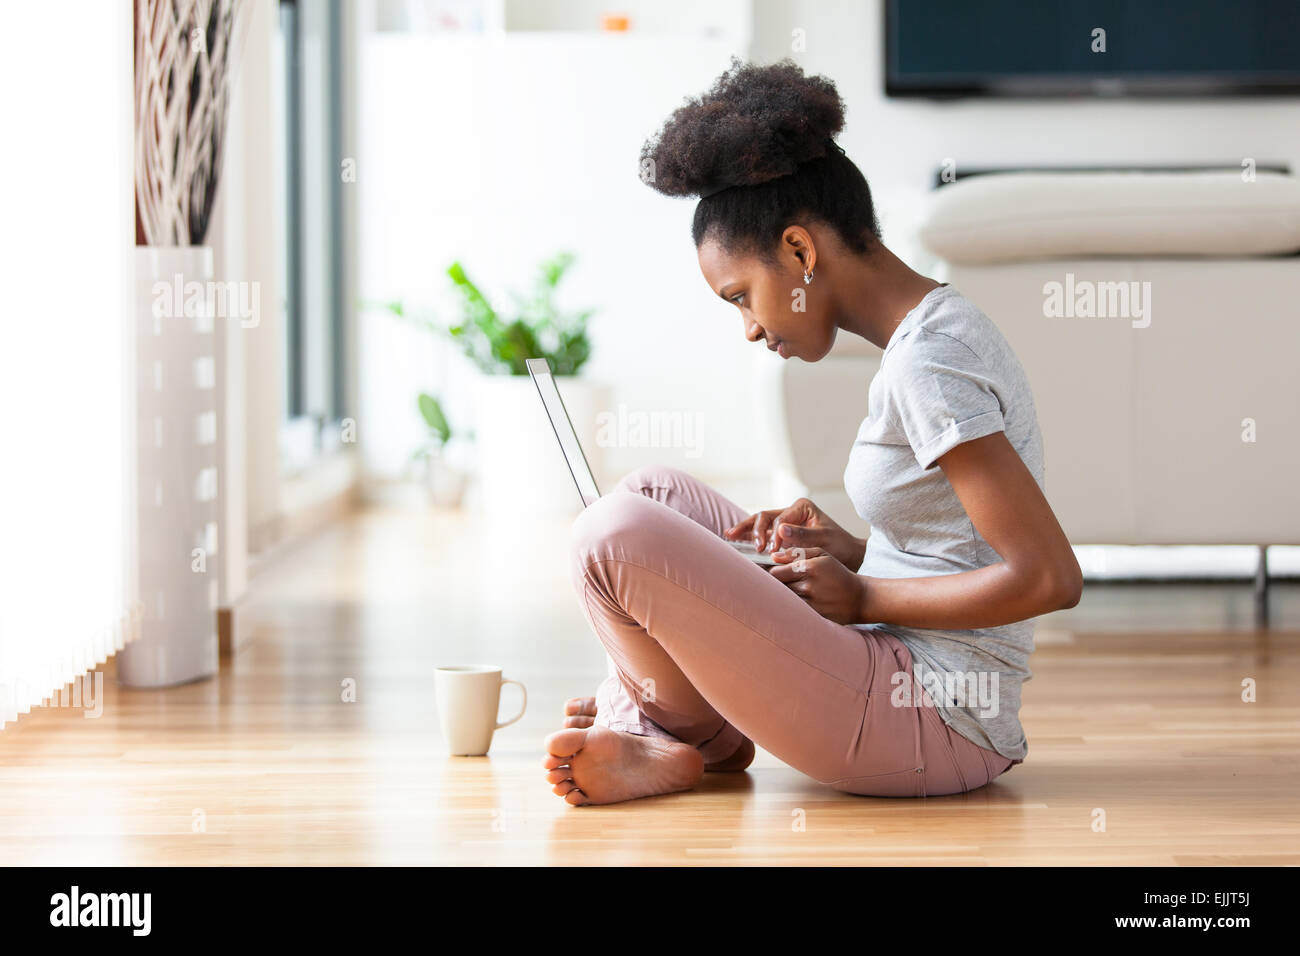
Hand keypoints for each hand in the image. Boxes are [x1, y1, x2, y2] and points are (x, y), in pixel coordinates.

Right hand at [725, 498, 865, 569]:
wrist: (847, 555)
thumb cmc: (839, 546)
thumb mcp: (824, 540)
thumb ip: (803, 535)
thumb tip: (780, 529)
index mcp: (802, 507)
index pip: (780, 518)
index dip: (774, 534)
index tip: (773, 551)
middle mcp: (790, 512)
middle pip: (765, 516)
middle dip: (756, 530)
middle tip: (757, 547)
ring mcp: (784, 522)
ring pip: (759, 522)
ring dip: (745, 529)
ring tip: (729, 536)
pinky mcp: (780, 534)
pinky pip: (762, 532)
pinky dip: (749, 535)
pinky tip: (735, 538)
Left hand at [767, 547, 866, 624]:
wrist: (859, 597)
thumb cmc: (837, 574)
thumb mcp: (822, 555)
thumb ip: (797, 553)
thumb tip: (774, 556)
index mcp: (809, 567)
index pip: (775, 572)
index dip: (769, 574)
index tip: (769, 574)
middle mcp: (809, 586)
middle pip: (776, 588)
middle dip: (772, 586)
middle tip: (771, 585)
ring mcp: (811, 603)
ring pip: (784, 600)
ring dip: (781, 598)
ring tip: (783, 595)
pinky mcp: (814, 616)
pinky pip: (794, 612)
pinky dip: (790, 608)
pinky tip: (792, 606)